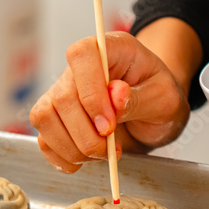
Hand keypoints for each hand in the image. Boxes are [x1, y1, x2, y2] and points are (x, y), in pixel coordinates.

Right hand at [30, 32, 189, 173]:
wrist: (155, 113)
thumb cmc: (161, 98)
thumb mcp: (165, 99)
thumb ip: (139, 98)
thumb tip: (115, 94)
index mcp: (110, 49)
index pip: (82, 56)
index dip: (91, 94)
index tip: (108, 126)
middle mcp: (79, 67)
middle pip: (61, 97)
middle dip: (86, 134)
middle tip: (113, 148)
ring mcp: (62, 91)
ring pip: (45, 118)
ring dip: (73, 148)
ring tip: (102, 153)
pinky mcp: (57, 118)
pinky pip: (44, 138)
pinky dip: (62, 158)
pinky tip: (86, 160)